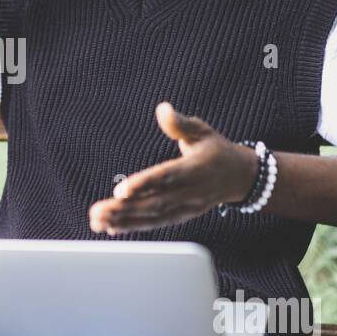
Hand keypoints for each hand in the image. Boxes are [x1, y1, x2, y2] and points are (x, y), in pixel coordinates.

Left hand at [89, 103, 258, 233]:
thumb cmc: (215, 149)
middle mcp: (191, 192)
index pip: (167, 177)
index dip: (144, 184)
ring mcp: (187, 207)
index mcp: (196, 169)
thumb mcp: (202, 130)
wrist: (240, 177)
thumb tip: (162, 108)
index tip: (120, 191)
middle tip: (97, 211)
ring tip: (97, 220)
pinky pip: (156, 223)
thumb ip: (180, 123)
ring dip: (124, 221)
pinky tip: (111, 227)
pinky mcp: (182, 215)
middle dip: (124, 209)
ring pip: (153, 217)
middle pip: (155, 203)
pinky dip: (133, 227)